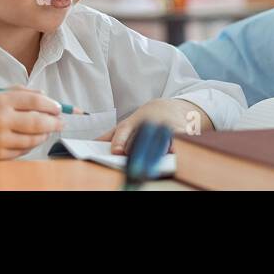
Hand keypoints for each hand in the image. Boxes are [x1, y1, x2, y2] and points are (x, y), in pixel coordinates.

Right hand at [0, 87, 65, 159]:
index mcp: (0, 100)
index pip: (35, 100)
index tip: (58, 107)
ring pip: (32, 139)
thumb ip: (19, 92)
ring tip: (48, 131)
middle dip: (54, 122)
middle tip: (61, 122)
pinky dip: (30, 146)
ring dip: (44, 135)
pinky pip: (21, 151)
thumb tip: (45, 94)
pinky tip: (31, 141)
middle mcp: (0, 118)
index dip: (51, 104)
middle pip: (38, 121)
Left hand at [98, 98, 212, 153]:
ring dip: (159, 151)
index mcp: (134, 122)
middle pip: (144, 138)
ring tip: (156, 164)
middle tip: (135, 166)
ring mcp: (166, 126)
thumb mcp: (126, 125)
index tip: (116, 152)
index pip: (125, 131)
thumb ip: (110, 136)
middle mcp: (150, 123)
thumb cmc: (143, 120)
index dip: (120, 141)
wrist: (167, 107)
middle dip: (139, 152)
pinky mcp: (182, 130)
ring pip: (163, 139)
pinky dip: (179, 146)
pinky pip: (181, 139)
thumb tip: (92, 145)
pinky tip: (176, 153)